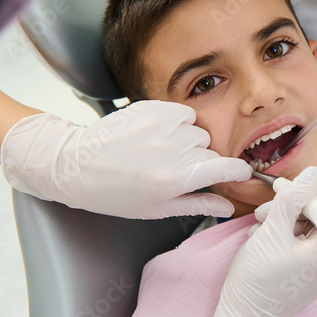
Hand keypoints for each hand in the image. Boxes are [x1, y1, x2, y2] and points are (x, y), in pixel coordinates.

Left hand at [0, 101, 251, 218]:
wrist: (76, 165)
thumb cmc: (114, 194)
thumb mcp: (156, 209)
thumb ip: (196, 204)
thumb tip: (228, 208)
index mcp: (175, 180)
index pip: (225, 168)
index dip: (237, 170)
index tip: (241, 171)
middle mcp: (171, 150)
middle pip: (211, 150)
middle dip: (203, 160)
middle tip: (180, 169)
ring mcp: (161, 126)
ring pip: (198, 131)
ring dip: (190, 141)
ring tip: (165, 151)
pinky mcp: (152, 108)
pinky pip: (184, 113)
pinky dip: (178, 123)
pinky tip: (159, 135)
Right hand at [193, 167, 316, 316]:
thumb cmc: (256, 281)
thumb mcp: (271, 232)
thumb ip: (293, 199)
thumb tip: (314, 173)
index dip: (314, 191)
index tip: (289, 185)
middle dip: (299, 203)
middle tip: (273, 201)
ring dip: (290, 215)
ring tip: (262, 220)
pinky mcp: (316, 270)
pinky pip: (311, 239)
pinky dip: (291, 230)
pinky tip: (267, 231)